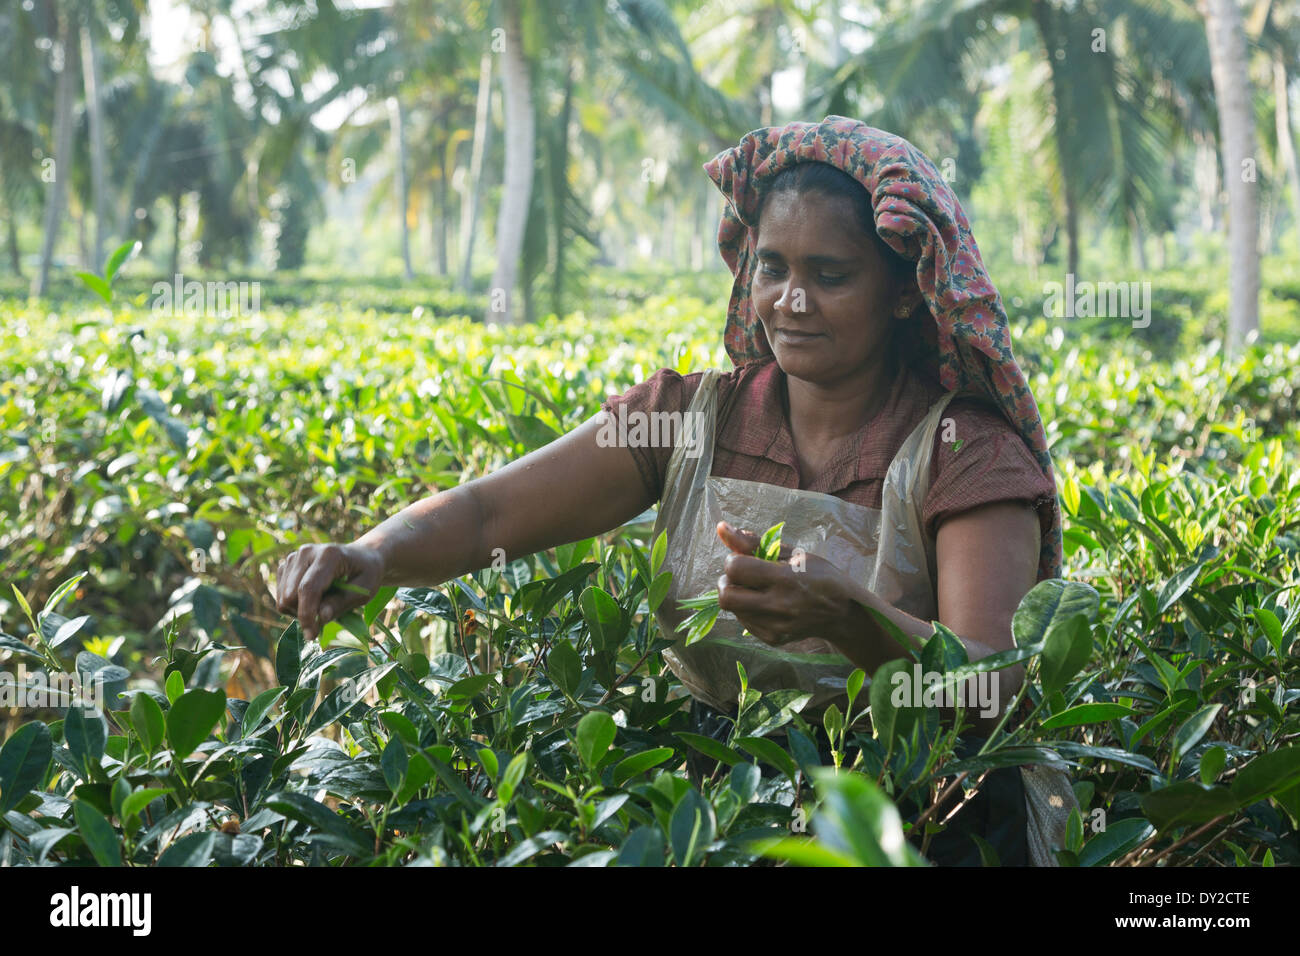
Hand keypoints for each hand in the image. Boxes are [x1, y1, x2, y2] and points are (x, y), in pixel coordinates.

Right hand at [275, 542, 384, 641]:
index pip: (308, 588)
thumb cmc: (367, 574)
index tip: (311, 635)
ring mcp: (294, 557)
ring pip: (283, 597)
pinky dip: (294, 605)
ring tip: (322, 605)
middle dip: (303, 614)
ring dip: (299, 610)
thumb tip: (321, 618)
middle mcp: (307, 552)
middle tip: (324, 619)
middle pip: (290, 594)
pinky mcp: (287, 565)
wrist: (362, 557)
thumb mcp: (364, 591)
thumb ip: (342, 603)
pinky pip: (280, 594)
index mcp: (329, 555)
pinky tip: (312, 600)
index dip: (307, 614)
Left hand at [714, 522, 855, 646]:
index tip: (745, 560)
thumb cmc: (819, 575)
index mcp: (784, 579)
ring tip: (759, 589)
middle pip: (725, 597)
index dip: (733, 560)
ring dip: (738, 595)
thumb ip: (753, 542)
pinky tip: (766, 604)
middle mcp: (778, 606)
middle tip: (740, 577)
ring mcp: (775, 626)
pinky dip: (748, 610)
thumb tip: (721, 528)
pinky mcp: (773, 639)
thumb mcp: (792, 552)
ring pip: (733, 610)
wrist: (842, 611)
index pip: (735, 568)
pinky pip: (744, 621)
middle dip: (726, 582)